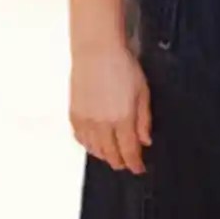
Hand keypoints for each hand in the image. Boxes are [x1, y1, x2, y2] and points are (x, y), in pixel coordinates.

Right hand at [70, 44, 152, 173]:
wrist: (96, 51)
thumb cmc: (121, 65)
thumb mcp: (143, 92)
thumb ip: (144, 119)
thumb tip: (145, 140)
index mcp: (123, 119)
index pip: (129, 151)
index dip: (135, 164)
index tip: (139, 168)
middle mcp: (102, 124)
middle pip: (111, 155)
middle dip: (120, 162)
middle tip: (127, 163)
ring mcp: (86, 120)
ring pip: (94, 150)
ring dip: (104, 155)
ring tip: (112, 155)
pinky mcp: (74, 114)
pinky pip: (80, 138)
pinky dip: (88, 145)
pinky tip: (95, 144)